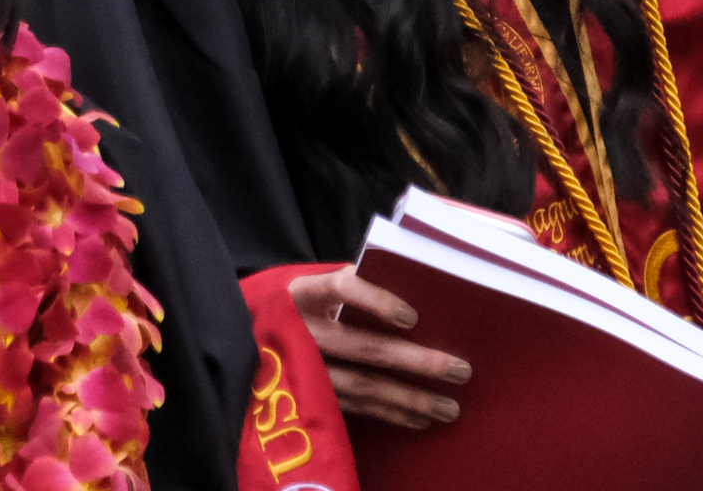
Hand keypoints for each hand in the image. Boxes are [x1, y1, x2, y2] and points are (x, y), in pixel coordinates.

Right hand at [287, 266, 469, 429]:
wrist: (242, 334)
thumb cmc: (292, 303)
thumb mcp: (308, 282)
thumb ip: (347, 283)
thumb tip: (410, 285)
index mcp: (303, 292)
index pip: (341, 287)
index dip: (376, 300)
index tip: (412, 316)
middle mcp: (302, 331)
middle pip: (363, 347)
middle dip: (414, 361)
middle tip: (459, 369)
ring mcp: (304, 368)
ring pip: (363, 386)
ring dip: (410, 398)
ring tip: (449, 407)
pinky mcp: (309, 395)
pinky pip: (355, 408)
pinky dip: (390, 414)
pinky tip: (419, 419)